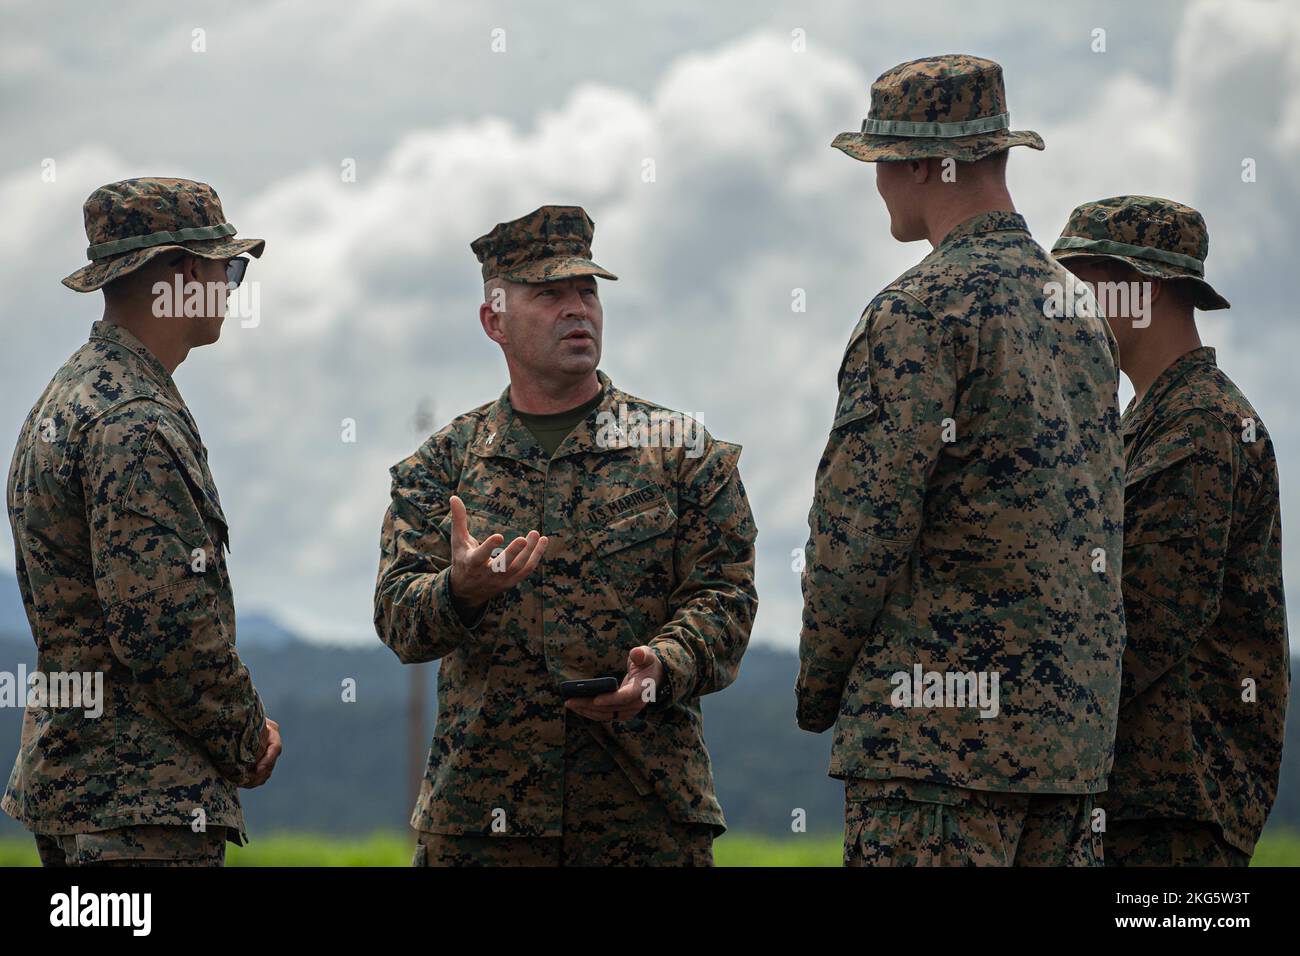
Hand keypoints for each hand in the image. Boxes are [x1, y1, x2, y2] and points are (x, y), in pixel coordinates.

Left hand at [241, 717, 281, 787]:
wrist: (235, 717)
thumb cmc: (238, 715)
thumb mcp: (243, 719)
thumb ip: (244, 727)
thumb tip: (238, 736)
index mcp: (272, 731)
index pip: (275, 748)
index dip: (268, 760)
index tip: (257, 769)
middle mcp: (272, 743)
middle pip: (270, 763)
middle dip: (259, 775)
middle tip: (244, 781)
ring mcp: (267, 752)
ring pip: (266, 772)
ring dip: (255, 780)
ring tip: (241, 783)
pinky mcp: (260, 760)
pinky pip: (260, 775)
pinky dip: (252, 781)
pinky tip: (241, 783)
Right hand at [447, 495, 547, 611]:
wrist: (466, 590)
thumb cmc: (462, 559)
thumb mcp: (458, 541)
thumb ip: (459, 520)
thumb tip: (454, 497)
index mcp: (472, 563)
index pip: (480, 556)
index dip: (489, 547)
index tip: (499, 536)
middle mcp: (487, 574)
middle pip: (502, 566)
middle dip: (513, 552)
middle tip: (523, 538)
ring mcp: (501, 580)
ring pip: (518, 567)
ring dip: (530, 551)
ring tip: (536, 534)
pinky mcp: (511, 582)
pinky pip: (527, 570)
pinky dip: (536, 556)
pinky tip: (542, 541)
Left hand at [565, 646, 664, 722]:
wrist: (653, 677)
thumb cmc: (647, 664)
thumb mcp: (647, 655)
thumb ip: (642, 654)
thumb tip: (636, 653)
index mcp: (642, 689)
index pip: (626, 697)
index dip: (611, 699)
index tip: (595, 699)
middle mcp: (636, 704)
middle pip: (611, 708)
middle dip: (590, 705)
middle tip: (571, 700)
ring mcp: (628, 711)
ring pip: (606, 714)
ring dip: (587, 711)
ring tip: (570, 703)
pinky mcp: (621, 713)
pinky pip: (605, 716)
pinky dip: (591, 713)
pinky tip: (577, 707)